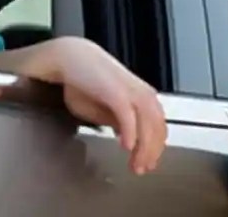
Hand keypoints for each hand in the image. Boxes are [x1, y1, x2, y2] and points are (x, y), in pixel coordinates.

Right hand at [40, 37, 167, 174]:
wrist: (69, 57)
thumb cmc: (83, 81)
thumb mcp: (103, 108)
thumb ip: (118, 121)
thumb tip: (129, 137)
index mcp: (140, 95)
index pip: (158, 124)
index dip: (155, 146)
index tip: (148, 163)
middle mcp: (140, 92)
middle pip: (156, 126)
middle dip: (151, 151)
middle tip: (142, 169)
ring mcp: (130, 91)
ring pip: (147, 123)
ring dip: (143, 146)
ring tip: (135, 163)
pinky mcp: (116, 91)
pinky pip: (128, 115)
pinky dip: (131, 132)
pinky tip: (127, 146)